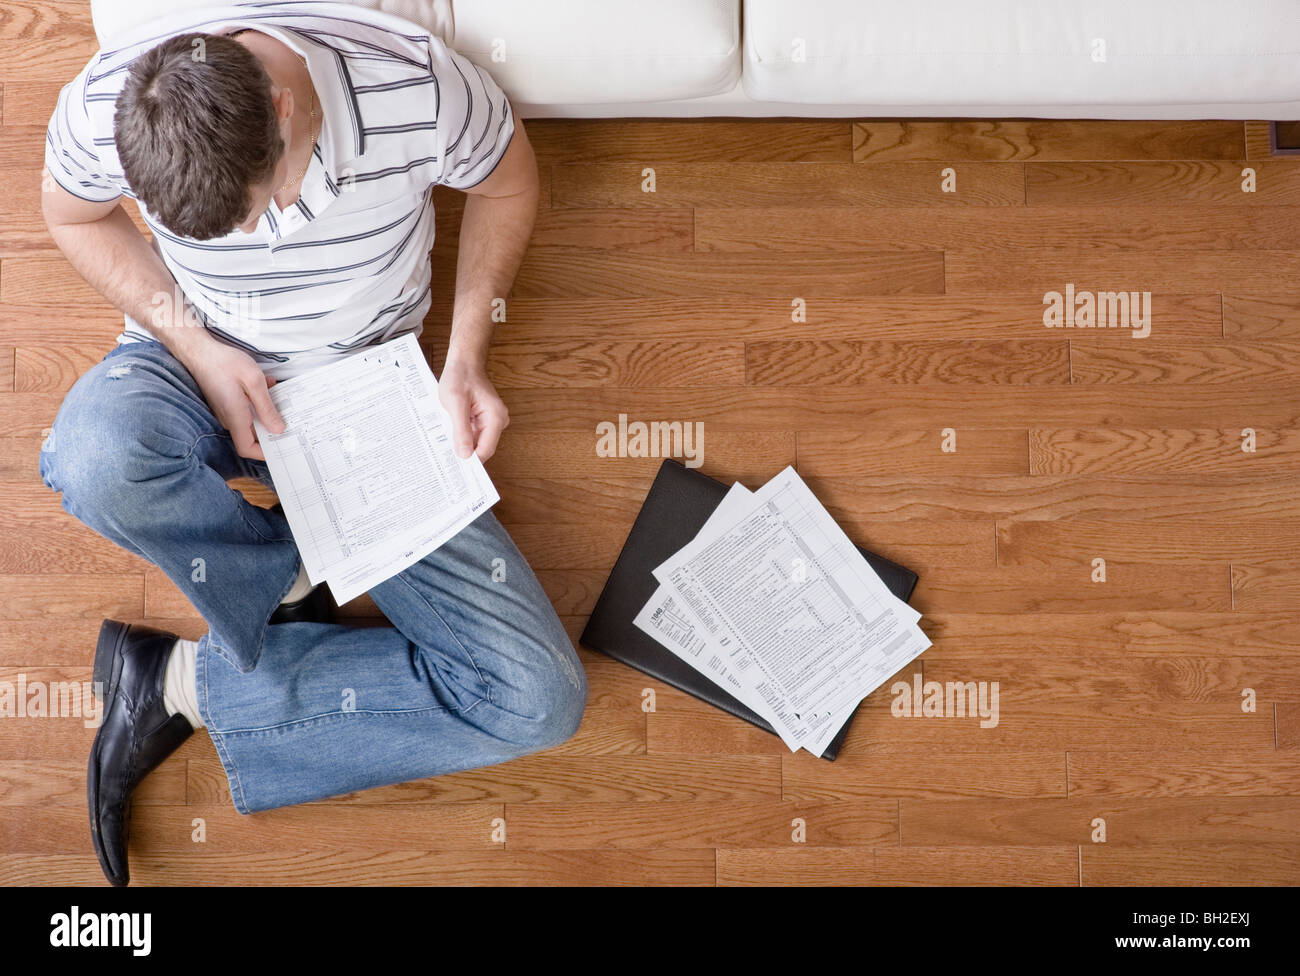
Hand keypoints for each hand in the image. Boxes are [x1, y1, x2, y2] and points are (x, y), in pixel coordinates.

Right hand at [179, 340, 284, 460]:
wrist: (199, 350)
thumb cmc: (224, 362)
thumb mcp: (253, 381)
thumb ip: (266, 407)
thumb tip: (278, 429)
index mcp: (235, 416)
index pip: (247, 448)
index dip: (263, 453)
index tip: (281, 447)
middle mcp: (229, 418)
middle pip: (252, 437)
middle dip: (271, 432)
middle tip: (291, 424)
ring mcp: (227, 411)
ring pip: (251, 421)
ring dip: (267, 413)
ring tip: (282, 401)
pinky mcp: (227, 402)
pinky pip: (246, 409)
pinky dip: (259, 402)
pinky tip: (268, 387)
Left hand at [438, 355, 507, 461]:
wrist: (464, 361)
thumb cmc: (460, 376)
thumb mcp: (455, 403)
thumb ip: (461, 430)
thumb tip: (465, 455)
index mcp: (495, 417)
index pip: (485, 450)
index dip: (471, 461)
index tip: (455, 469)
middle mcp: (497, 421)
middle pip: (481, 448)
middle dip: (464, 452)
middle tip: (444, 456)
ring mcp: (491, 421)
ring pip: (475, 442)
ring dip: (460, 442)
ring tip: (445, 439)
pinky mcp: (483, 420)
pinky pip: (472, 434)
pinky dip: (460, 435)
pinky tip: (448, 430)